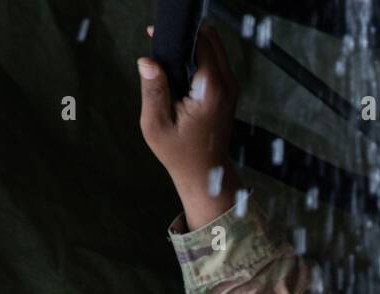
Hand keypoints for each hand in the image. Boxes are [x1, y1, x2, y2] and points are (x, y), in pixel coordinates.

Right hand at [138, 24, 243, 228]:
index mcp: (211, 91)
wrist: (206, 173)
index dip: (176, 35)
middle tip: (161, 49)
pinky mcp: (228, 90)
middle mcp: (227, 85)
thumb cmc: (179, 153)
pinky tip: (178, 72)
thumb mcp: (157, 125)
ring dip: (190, 46)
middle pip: (210, 38)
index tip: (155, 37)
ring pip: (213, 47)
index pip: (200, 42)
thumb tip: (147, 60)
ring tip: (167, 63)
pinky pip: (214, 60)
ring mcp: (231, 87)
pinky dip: (196, 58)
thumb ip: (153, 90)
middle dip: (184, 37)